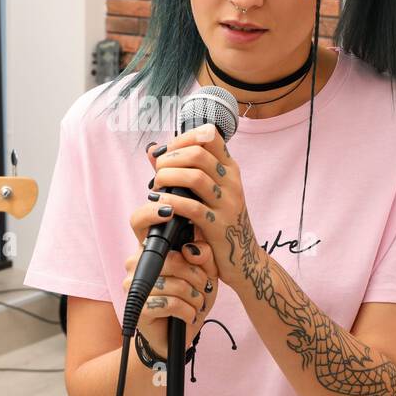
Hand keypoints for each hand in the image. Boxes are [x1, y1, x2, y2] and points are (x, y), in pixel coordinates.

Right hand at [124, 196, 219, 361]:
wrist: (180, 333)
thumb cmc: (191, 297)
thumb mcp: (206, 272)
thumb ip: (204, 254)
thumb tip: (193, 249)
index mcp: (152, 248)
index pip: (141, 222)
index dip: (151, 213)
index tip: (170, 213)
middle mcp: (137, 263)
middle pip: (172, 259)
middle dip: (197, 275)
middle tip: (202, 286)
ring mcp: (134, 285)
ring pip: (174, 283)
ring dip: (194, 296)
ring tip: (196, 302)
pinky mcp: (138, 307)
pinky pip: (170, 303)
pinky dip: (187, 311)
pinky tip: (188, 315)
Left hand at [146, 123, 252, 286]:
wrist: (244, 259)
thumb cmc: (219, 222)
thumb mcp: (206, 193)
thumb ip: (180, 170)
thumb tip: (151, 150)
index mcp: (229, 169)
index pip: (209, 135)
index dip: (183, 137)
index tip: (166, 152)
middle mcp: (231, 182)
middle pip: (198, 153)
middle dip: (170, 159)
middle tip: (158, 173)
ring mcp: (227, 204)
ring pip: (195, 177)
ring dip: (168, 179)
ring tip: (156, 188)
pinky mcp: (219, 227)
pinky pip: (192, 208)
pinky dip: (171, 203)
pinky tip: (160, 205)